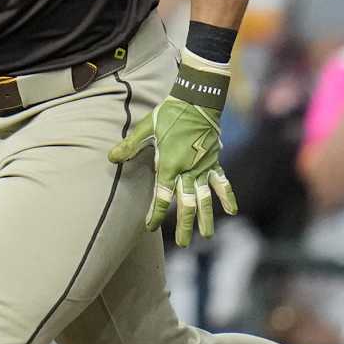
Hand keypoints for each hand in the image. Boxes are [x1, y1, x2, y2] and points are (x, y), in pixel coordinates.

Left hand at [108, 52, 237, 245]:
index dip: (156, 214)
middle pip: (186, 204)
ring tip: (207, 236)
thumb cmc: (169, 113)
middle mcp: (188, 171)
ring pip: (205, 198)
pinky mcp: (214, 162)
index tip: (150, 227)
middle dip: (184, 225)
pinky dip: (227, 196)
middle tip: (183, 244)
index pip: (162, 197)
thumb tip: (111, 157)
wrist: (198, 100)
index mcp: (169, 165)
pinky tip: (232, 211)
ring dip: (206, 218)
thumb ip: (130, 145)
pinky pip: (221, 182)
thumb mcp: (145, 128)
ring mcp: (203, 168)